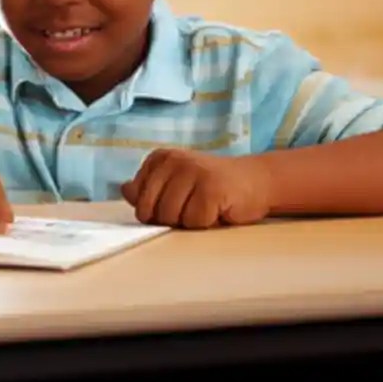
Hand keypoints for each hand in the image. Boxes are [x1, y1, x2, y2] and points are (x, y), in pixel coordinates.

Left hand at [121, 148, 271, 228]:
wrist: (256, 181)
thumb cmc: (211, 187)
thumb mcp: (176, 184)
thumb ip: (149, 189)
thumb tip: (125, 190)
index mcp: (159, 158)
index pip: (137, 198)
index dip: (155, 210)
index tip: (177, 200)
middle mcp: (173, 160)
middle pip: (151, 210)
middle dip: (170, 219)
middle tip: (191, 208)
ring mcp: (192, 172)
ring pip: (171, 217)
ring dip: (189, 222)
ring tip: (205, 207)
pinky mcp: (211, 188)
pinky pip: (194, 222)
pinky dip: (207, 223)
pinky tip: (219, 209)